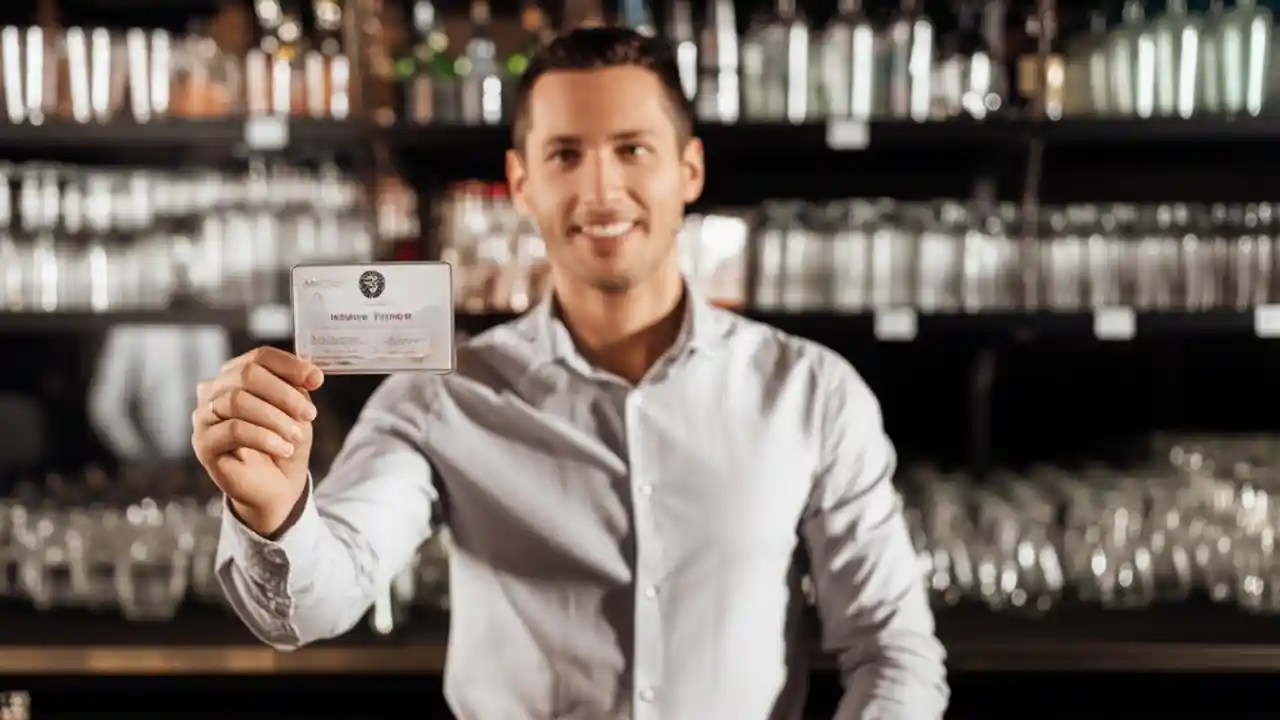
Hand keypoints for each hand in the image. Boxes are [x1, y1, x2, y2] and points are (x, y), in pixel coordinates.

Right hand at [192, 346, 323, 535]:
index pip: (260, 357)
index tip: (316, 380)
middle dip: (284, 394)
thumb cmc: (284, 443)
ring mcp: (204, 416)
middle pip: (247, 375)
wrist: (275, 486)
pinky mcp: (203, 443)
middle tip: (309, 415)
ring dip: (276, 418)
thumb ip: (298, 389)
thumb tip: (312, 375)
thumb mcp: (296, 411)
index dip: (290, 365)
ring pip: (238, 401)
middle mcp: (214, 390)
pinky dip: (265, 437)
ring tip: (296, 436)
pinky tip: (283, 448)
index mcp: (237, 375)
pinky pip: (233, 430)